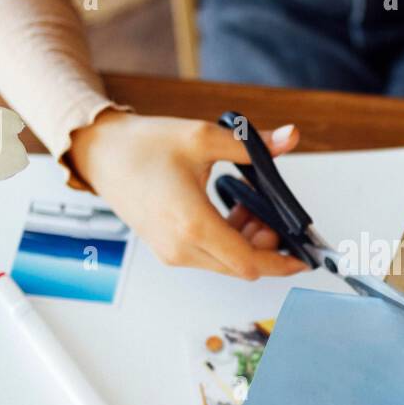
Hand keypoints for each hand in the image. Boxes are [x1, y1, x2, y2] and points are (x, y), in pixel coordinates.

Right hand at [69, 109, 307, 278]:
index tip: (302, 258)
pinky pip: (209, 256)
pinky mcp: (168, 250)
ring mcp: (172, 252)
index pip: (249, 262)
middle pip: (241, 267)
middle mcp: (180, 246)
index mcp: (191, 223)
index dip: (281, 263)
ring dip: (248, 243)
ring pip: (226, 263)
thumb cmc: (142, 146)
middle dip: (266, 246)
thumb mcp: (203, 138)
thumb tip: (290, 137)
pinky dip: (228, 241)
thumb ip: (253, 145)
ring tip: (250, 207)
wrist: (100, 153)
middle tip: (273, 216)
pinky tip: (232, 212)